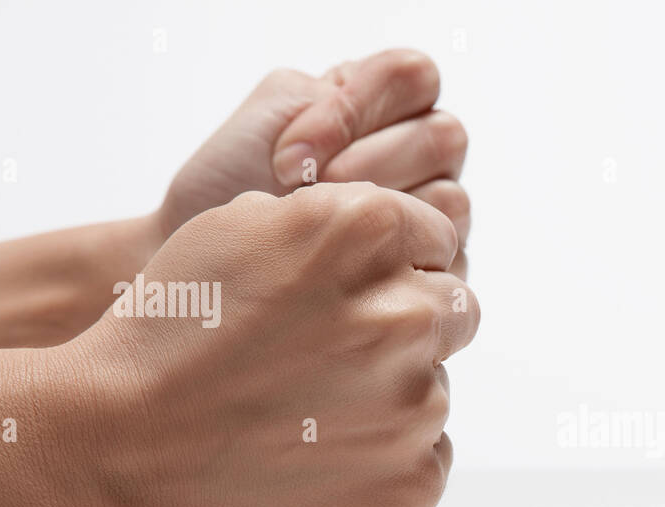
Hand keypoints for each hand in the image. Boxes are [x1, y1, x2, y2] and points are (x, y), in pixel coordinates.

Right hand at [59, 182, 478, 506]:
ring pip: (434, 390)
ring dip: (390, 398)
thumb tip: (386, 231)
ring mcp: (416, 405)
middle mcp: (405, 314)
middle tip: (333, 361)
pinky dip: (387, 462)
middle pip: (452, 312)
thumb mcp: (236, 233)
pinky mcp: (413, 482)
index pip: (435, 237)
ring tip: (305, 420)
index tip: (357, 294)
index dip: (395, 267)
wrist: (115, 455)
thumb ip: (330, 222)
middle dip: (406, 329)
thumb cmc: (163, 344)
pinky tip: (319, 462)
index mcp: (366, 235)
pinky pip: (428, 459)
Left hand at [158, 50, 469, 275]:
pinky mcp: (433, 270)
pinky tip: (350, 266)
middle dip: (370, 164)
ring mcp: (432, 214)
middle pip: (444, 137)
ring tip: (325, 233)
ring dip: (384, 215)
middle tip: (311, 190)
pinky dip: (396, 260)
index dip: (361, 104)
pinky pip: (445, 258)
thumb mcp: (270, 112)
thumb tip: (369, 139)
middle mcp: (418, 156)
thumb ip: (327, 97)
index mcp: (383, 105)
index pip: (414, 77)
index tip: (295, 146)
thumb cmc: (233, 186)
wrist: (213, 260)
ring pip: (451, 199)